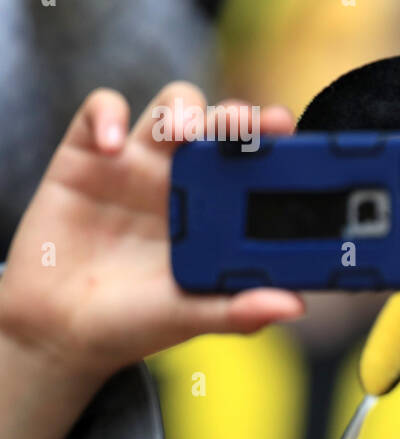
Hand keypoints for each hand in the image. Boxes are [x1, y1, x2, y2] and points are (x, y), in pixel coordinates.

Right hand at [0, 82, 305, 380]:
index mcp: (221, 209)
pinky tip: (110, 148)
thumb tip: (296, 306)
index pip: (258, 162)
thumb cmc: (137, 320)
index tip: (299, 139)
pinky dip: (104, 116)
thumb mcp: (189, 316)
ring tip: (183, 132)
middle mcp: (186, 177)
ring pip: (171, 107)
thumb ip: (237, 310)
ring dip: (182, 109)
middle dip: (239, 116)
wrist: (61, 331)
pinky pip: (97, 114)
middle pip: (221, 124)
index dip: (278, 145)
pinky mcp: (85, 156)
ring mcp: (138, 163)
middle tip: (252, 124)